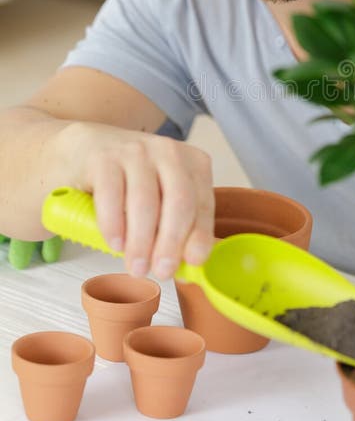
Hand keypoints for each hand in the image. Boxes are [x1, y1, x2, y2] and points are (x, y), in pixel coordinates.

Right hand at [62, 121, 214, 280]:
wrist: (85, 149)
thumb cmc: (129, 181)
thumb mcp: (162, 198)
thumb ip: (178, 227)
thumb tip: (188, 265)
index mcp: (193, 163)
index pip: (202, 203)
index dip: (199, 235)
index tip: (192, 262)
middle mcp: (169, 153)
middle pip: (179, 201)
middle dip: (171, 242)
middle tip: (162, 271)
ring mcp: (136, 151)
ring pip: (145, 202)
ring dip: (141, 241)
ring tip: (137, 266)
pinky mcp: (104, 158)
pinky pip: (111, 196)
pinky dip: (114, 224)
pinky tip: (115, 243)